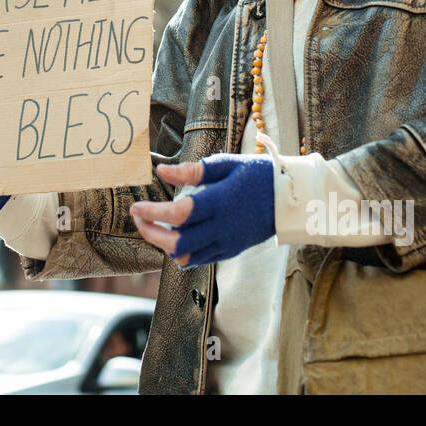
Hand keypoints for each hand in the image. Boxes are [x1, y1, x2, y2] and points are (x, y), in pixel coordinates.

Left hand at [129, 154, 274, 266]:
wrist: (289, 200)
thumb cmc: (257, 175)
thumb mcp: (226, 164)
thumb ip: (192, 171)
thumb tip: (161, 171)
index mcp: (220, 202)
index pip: (178, 214)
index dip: (152, 212)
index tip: (136, 206)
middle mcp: (221, 227)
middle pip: (177, 242)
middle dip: (150, 232)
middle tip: (138, 218)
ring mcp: (226, 243)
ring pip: (185, 256)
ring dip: (163, 245)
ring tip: (154, 227)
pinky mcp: (229, 251)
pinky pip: (198, 260)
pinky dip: (181, 252)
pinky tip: (174, 236)